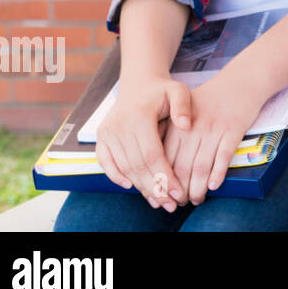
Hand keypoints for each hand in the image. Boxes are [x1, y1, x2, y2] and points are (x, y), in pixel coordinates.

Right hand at [95, 74, 192, 210]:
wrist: (138, 84)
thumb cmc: (162, 90)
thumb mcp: (178, 90)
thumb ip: (183, 106)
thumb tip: (186, 125)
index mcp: (139, 116)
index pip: (152, 154)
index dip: (165, 175)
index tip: (179, 192)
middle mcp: (119, 126)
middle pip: (137, 165)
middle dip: (155, 188)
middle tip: (171, 204)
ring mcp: (107, 132)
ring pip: (124, 167)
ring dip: (140, 187)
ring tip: (158, 201)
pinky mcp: (101, 137)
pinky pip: (106, 163)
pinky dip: (117, 177)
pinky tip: (132, 188)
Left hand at [162, 72, 261, 204]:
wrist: (240, 82)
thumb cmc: (210, 99)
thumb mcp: (183, 111)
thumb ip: (169, 132)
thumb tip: (157, 160)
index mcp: (177, 125)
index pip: (164, 159)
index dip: (163, 181)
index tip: (163, 194)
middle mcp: (193, 128)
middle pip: (181, 167)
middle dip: (179, 190)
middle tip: (179, 203)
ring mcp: (214, 129)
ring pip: (201, 166)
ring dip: (198, 187)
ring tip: (197, 199)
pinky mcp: (233, 130)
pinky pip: (224, 156)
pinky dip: (218, 173)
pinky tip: (214, 185)